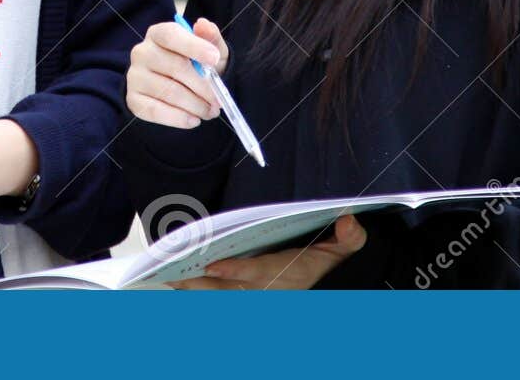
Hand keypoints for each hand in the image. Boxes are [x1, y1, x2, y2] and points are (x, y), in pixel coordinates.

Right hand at [126, 17, 227, 127]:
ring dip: (195, 105)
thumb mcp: (209, 50)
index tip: (214, 59)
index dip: (193, 46)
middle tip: (219, 100)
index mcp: (158, 34)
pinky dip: (179, 118)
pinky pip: (156, 111)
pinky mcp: (133, 99)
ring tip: (210, 111)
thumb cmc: (195, 64)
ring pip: (169, 92)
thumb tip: (203, 25)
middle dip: (203, 86)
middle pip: (175, 67)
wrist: (178, 88)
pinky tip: (193, 120)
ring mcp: (135, 76)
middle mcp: (142, 52)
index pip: (171, 35)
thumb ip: (211, 37)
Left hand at [170, 215, 367, 289]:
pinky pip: (216, 296)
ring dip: (194, 287)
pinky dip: (198, 290)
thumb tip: (350, 221)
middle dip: (200, 283)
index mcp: (284, 276)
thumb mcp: (343, 253)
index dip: (234, 271)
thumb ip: (349, 239)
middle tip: (174, 272)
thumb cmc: (323, 266)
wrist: (327, 292)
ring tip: (169, 275)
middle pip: (226, 290)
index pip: (257, 274)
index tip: (212, 265)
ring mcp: (252, 297)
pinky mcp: (242, 298)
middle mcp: (265, 291)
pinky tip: (179, 281)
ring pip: (217, 295)